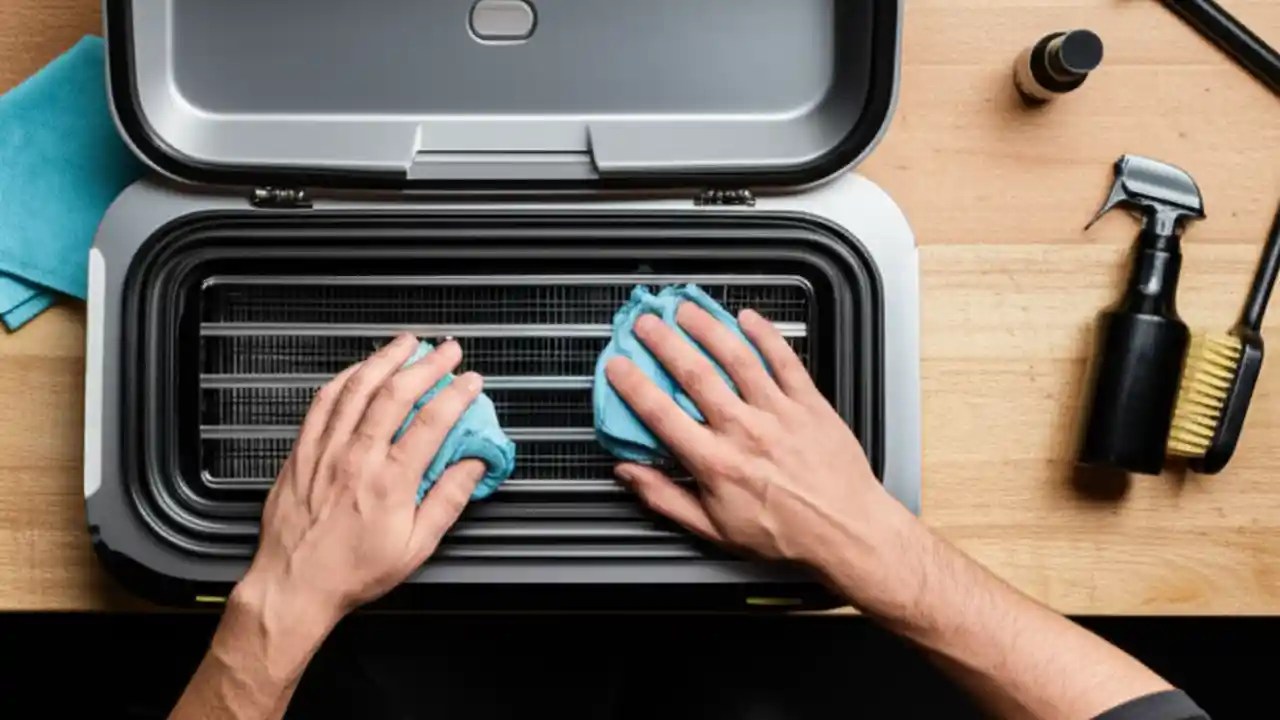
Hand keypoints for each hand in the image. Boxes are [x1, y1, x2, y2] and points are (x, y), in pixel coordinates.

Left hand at [236, 333, 485, 632]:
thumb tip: (473, 467)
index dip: (456, 394)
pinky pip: (323, 402)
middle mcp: (356, 458)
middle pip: (396, 393)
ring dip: (386, 359)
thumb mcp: (416, 547)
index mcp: (390, 482)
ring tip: (407, 343)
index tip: (471, 381)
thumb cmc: (352, 572)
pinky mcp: (302, 451)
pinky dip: (345, 378)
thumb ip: (448, 501)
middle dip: (427, 365)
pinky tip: (360, 369)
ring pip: (358, 388)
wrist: (294, 586)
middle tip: (447, 350)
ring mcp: (325, 450)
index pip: (431, 421)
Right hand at [605, 304, 908, 579]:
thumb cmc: (783, 534)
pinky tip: (749, 318)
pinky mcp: (809, 403)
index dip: (634, 385)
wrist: (846, 531)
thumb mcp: (714, 530)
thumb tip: (629, 474)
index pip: (662, 415)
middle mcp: (744, 431)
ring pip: (737, 359)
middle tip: (646, 323)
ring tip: (687, 310)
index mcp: (715, 462)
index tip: (617, 365)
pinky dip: (765, 335)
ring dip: (708, 329)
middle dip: (666, 343)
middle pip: (696, 375)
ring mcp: (778, 412)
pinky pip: (784, 360)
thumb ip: (666, 498)